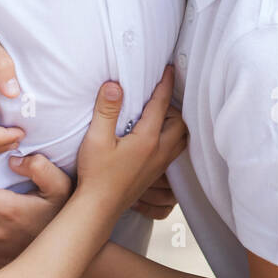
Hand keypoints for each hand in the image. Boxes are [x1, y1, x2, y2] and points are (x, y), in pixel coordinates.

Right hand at [75, 66, 187, 215]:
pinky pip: (175, 151)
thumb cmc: (96, 175)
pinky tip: (158, 137)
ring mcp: (159, 165)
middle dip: (172, 105)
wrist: (98, 208)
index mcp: (147, 140)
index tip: (170, 69)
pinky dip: (173, 137)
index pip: (161, 105)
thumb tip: (115, 85)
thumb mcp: (96, 138)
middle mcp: (159, 152)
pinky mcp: (155, 175)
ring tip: (160, 114)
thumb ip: (107, 109)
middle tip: (158, 94)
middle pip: (179, 122)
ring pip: (181, 138)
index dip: (165, 84)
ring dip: (175, 123)